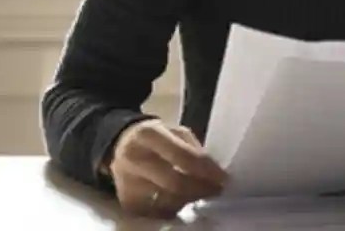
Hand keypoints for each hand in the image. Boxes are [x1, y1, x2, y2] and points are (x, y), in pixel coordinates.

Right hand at [107, 120, 227, 217]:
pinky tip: (183, 201)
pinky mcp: (126, 201)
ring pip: (168, 201)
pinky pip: (158, 212)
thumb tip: (215, 173)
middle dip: (201, 189)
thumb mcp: (174, 132)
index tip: (224, 178)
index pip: (182, 156)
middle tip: (216, 191)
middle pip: (175, 183)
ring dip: (190, 199)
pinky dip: (174, 208)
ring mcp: (127, 182)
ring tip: (201, 194)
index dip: (206, 170)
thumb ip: (194, 149)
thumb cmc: (155, 138)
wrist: (120, 146)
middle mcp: (133, 158)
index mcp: (148, 134)